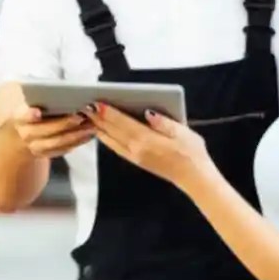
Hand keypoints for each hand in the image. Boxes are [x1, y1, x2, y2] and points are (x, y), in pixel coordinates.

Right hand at [9, 106, 94, 158]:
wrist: (19, 135)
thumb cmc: (29, 113)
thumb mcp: (28, 103)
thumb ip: (40, 98)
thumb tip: (62, 90)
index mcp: (19, 118)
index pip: (23, 116)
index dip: (29, 115)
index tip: (37, 111)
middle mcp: (26, 134)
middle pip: (45, 131)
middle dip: (64, 124)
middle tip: (80, 117)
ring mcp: (36, 147)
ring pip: (57, 143)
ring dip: (76, 135)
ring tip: (91, 126)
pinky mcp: (46, 154)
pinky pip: (63, 150)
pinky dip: (77, 142)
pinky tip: (88, 135)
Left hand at [86, 102, 212, 186]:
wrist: (193, 177)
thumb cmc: (191, 152)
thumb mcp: (182, 132)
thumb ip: (163, 122)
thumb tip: (148, 112)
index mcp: (146, 140)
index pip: (122, 123)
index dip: (108, 112)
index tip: (95, 102)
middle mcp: (136, 149)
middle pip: (112, 131)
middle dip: (98, 118)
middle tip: (85, 106)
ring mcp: (134, 157)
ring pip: (111, 141)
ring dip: (99, 128)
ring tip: (89, 117)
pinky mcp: (136, 161)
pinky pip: (116, 148)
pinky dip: (106, 138)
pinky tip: (102, 132)